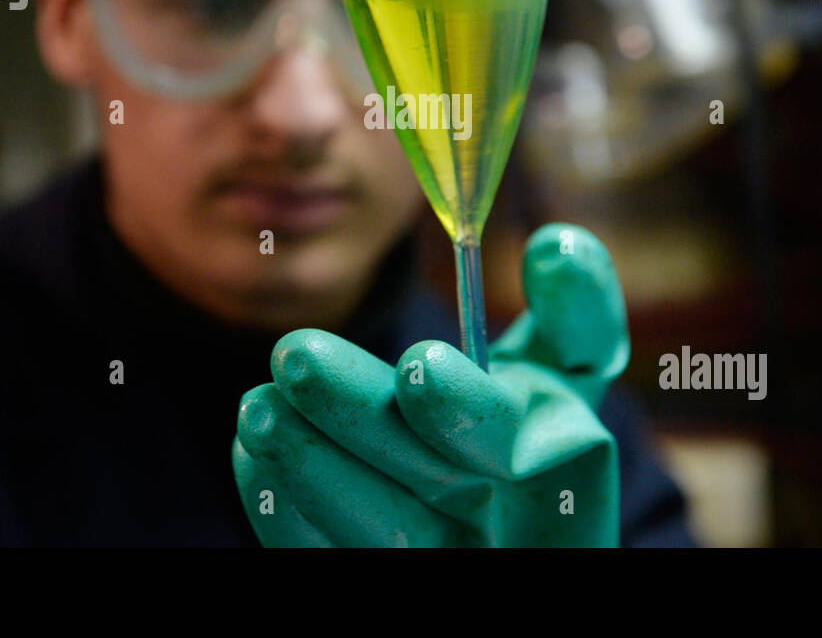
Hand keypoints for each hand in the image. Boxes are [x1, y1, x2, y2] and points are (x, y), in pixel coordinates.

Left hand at [232, 224, 630, 546]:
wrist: (507, 521)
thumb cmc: (530, 421)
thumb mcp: (560, 366)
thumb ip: (568, 307)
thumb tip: (557, 246)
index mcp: (568, 450)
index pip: (548, 422)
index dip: (476, 405)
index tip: (419, 359)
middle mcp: (522, 512)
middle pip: (448, 476)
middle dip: (367, 418)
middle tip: (298, 356)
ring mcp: (457, 554)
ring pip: (388, 530)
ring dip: (315, 464)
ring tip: (259, 403)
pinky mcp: (392, 575)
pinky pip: (332, 559)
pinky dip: (288, 511)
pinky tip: (252, 451)